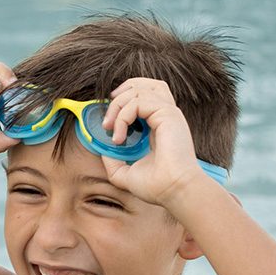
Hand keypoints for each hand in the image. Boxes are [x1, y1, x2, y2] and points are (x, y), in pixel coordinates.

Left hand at [98, 78, 205, 205]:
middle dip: (120, 94)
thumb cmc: (156, 185)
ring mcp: (168, 113)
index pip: (145, 96)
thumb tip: (102, 149)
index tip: (109, 121)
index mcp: (159, 125)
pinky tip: (119, 137)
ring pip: (139, 89)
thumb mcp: (126, 173)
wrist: (173, 191)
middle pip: (145, 84)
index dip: (124, 99)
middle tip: (107, 120)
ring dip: (118, 106)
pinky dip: (123, 116)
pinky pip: (138, 102)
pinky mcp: (168, 114)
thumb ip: (113, 161)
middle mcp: (166, 115)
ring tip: (110, 128)